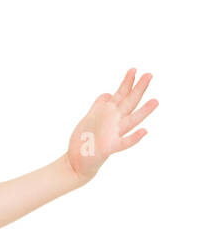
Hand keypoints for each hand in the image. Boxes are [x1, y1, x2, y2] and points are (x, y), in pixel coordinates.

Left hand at [66, 68, 157, 183]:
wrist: (77, 162)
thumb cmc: (84, 140)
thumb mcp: (90, 118)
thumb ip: (99, 105)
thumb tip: (108, 93)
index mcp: (111, 115)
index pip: (121, 96)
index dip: (127, 83)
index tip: (134, 69)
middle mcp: (115, 123)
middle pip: (129, 104)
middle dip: (139, 89)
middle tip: (149, 74)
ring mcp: (113, 135)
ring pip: (131, 120)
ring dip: (144, 112)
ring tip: (156, 101)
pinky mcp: (109, 148)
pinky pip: (124, 143)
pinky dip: (134, 138)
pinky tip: (144, 132)